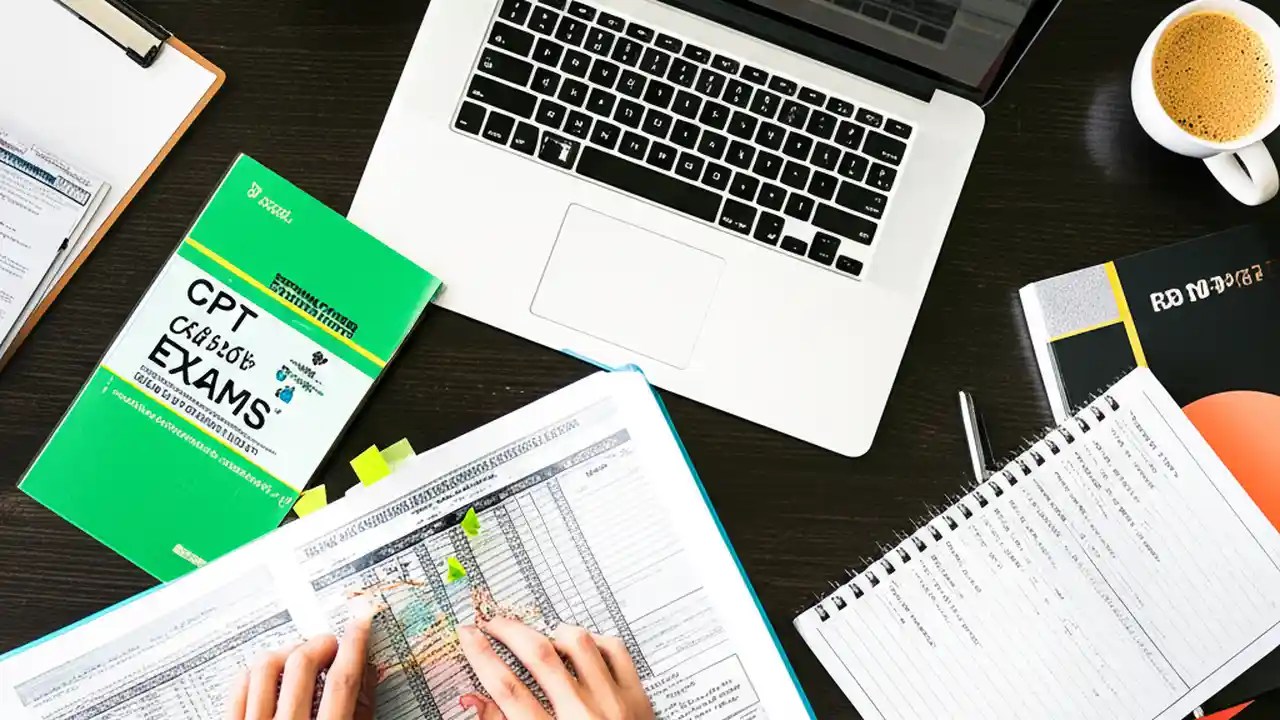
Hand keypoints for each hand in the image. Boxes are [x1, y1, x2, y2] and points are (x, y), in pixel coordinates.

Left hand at [224, 614, 375, 719]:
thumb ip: (359, 712)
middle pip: (302, 665)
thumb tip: (366, 670)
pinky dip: (257, 670)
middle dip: (320, 644)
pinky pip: (239, 684)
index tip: (360, 620)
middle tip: (329, 644)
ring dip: (287, 652)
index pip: (342, 681)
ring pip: (265, 667)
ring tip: (299, 657)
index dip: (354, 644)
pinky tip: (272, 672)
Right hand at [458, 618, 654, 719]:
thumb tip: (474, 699)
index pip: (508, 689)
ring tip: (541, 635)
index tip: (469, 636)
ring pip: (579, 644)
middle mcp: (582, 717)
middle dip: (509, 631)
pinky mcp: (637, 697)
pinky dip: (594, 640)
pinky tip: (581, 645)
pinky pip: (615, 650)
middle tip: (494, 623)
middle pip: (540, 657)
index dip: (482, 657)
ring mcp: (613, 704)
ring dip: (553, 632)